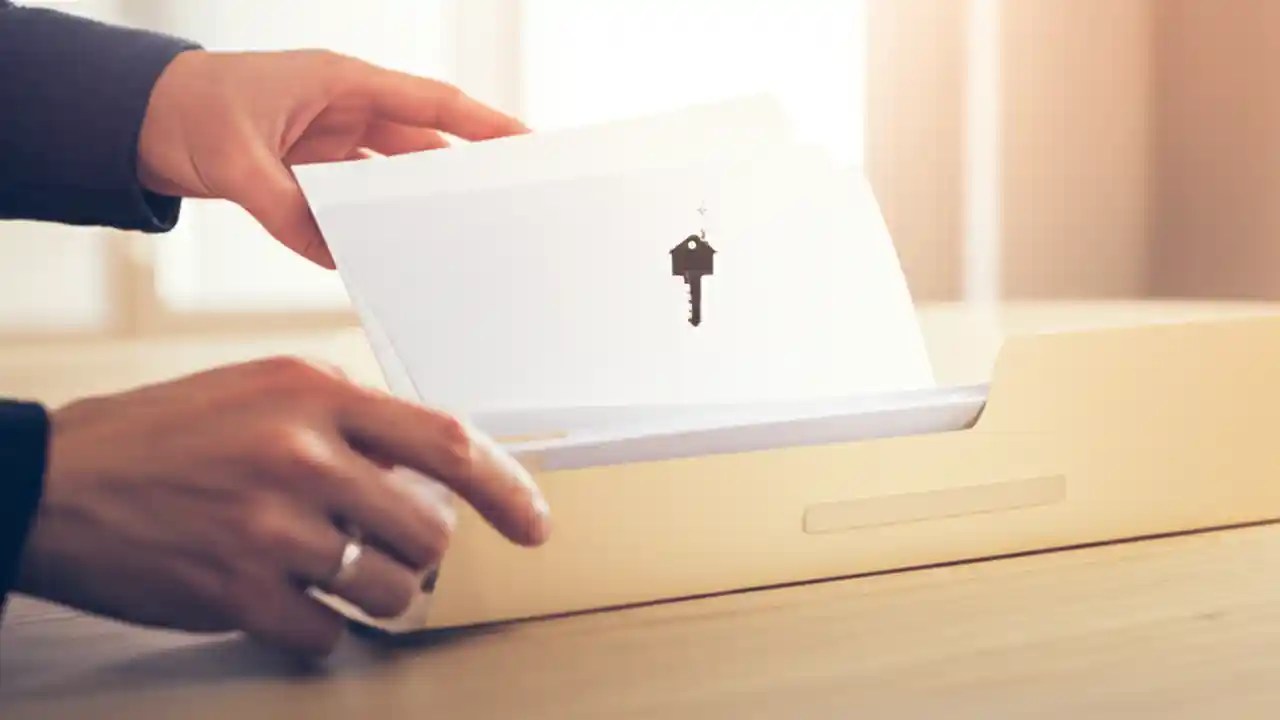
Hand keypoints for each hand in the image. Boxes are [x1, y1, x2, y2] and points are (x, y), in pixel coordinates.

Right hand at [16, 357, 549, 654]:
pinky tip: (284, 597)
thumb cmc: (169, 434)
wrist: (60, 483)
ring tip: (327, 568)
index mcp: (316, 393)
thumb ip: (351, 417)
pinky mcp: (240, 592)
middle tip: (381, 544)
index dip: (507, 489)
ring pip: (391, 589)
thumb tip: (432, 468)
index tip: (534, 523)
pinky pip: (330, 635)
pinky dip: (319, 627)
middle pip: (429, 531)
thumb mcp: (266, 390)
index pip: (448, 442)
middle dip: (419, 550)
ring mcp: (271, 527)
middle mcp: (301, 454)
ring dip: (375, 592)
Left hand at [136, 49, 528, 267]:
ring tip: (448, 237)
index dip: (482, 124)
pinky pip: (356, 197)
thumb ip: (286, 207)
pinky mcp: (311, 167)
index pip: (429, 103)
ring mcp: (329, 138)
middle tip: (501, 205)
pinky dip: (370, 222)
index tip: (526, 143)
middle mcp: (344, 108)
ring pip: (391, 174)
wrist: (134, 118)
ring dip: (413, 204)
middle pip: (421, 143)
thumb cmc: (182, 110)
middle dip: (460, 173)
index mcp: (339, 82)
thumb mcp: (235, 160)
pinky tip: (382, 248)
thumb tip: (332, 255)